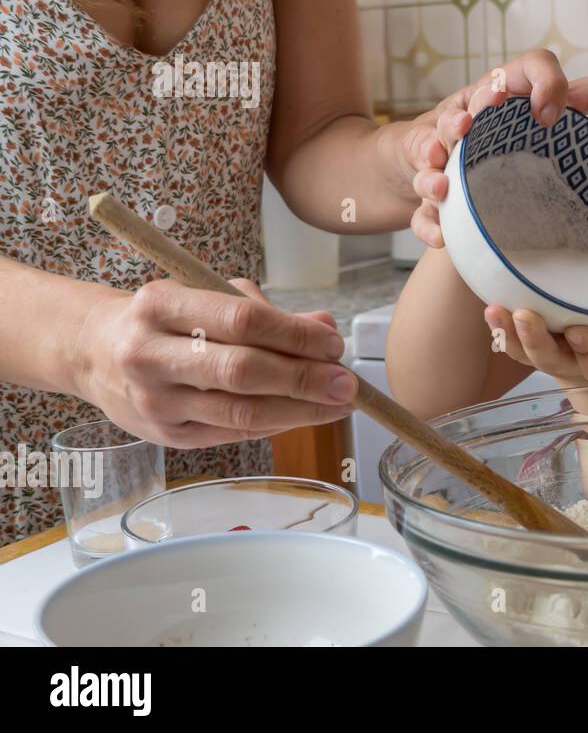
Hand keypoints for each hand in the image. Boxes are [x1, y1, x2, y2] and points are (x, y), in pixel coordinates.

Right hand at [71, 278, 357, 448]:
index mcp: (161, 305)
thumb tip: (325, 325)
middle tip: (347, 383)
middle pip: (243, 371)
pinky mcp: (165, 435)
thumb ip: (267, 312)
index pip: (241, 320)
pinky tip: (302, 414)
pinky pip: (234, 434)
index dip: (295, 334)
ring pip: (241, 413)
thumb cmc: (168, 319)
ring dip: (301, 411)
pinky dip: (276, 424)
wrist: (96, 352)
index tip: (333, 343)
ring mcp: (155, 401)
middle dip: (305, 379)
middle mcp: (150, 354)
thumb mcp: (208, 296)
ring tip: (337, 403)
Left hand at [397, 49, 587, 247]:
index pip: (540, 65)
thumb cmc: (425, 156)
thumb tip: (437, 162)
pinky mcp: (575, 177)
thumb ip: (422, 150)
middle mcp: (550, 113)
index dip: (548, 82)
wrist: (425, 188)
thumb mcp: (415, 147)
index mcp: (512, 93)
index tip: (543, 115)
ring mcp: (569, 144)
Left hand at [483, 305, 587, 386]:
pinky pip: (510, 341)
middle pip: (549, 357)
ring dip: (509, 334)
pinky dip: (499, 327)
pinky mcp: (526, 345)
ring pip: (523, 353)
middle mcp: (569, 360)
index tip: (578, 332)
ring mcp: (545, 354)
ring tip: (495, 311)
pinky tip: (490, 308)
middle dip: (535, 339)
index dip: (587, 349)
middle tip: (524, 315)